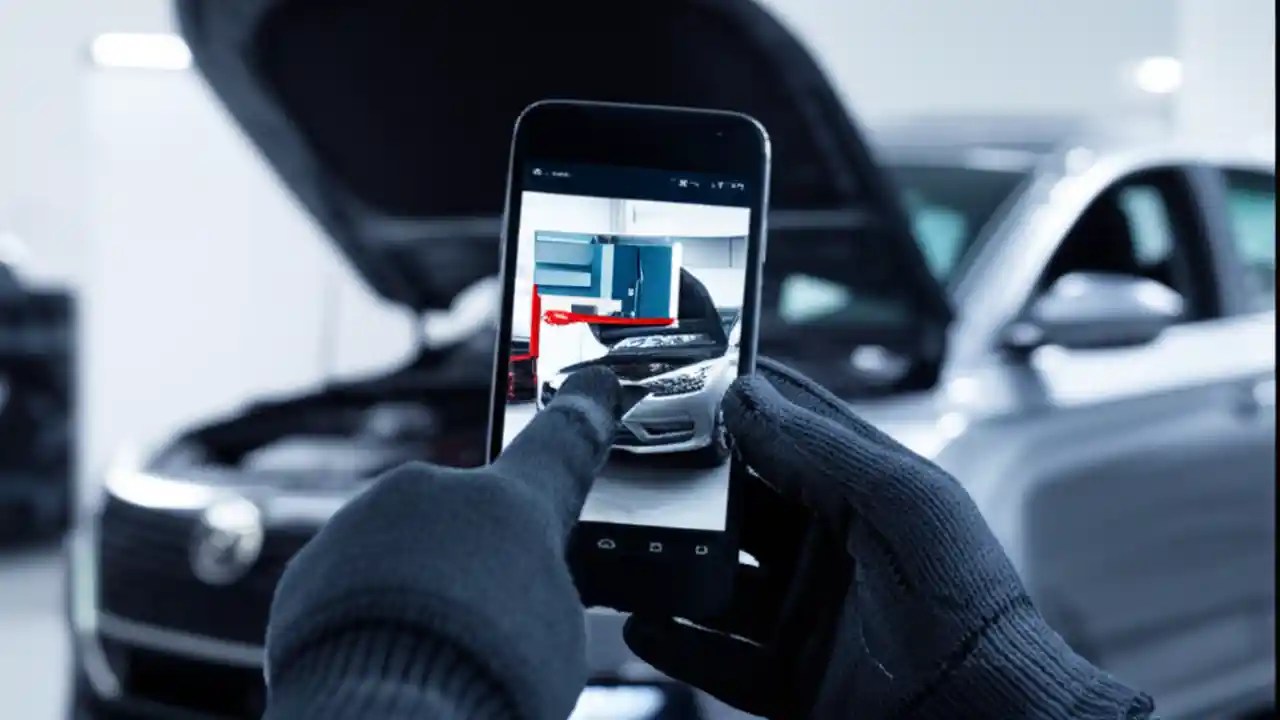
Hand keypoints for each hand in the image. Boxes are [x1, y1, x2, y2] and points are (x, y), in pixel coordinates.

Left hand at [266, 367, 621, 719]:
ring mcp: (366, 524)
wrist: (386, 714)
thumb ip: (540, 584)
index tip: (593, 383)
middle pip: (468, 518)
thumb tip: (513, 585)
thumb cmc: (488, 680)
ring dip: (415, 589)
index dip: (583, 413)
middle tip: (482, 626)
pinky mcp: (310, 567)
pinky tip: (380, 656)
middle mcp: (436, 494)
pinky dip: (363, 615)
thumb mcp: (557, 634)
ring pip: (403, 549)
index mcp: (515, 503)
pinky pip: (350, 583)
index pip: (560, 446)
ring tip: (426, 652)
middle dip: (474, 560)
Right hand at [624, 358, 1152, 719]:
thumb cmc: (969, 612)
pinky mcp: (791, 676)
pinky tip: (644, 623)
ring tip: (625, 542)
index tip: (677, 380)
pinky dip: (679, 641)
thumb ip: (822, 449)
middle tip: (631, 462)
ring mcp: (809, 613)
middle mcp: (831, 548)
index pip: (791, 427)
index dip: (739, 401)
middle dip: (688, 483)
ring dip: (673, 562)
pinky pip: (718, 657)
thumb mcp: (901, 507)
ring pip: (718, 578)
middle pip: (740, 502)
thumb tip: (747, 394)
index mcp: (866, 492)